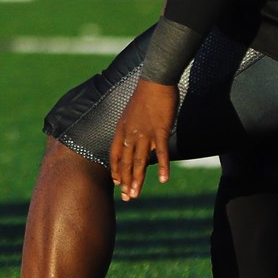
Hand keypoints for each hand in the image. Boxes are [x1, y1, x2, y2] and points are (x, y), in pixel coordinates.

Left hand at [109, 79, 177, 201]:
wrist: (155, 79)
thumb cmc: (146, 94)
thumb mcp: (131, 112)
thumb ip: (131, 128)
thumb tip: (135, 139)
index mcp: (122, 129)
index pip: (115, 154)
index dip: (116, 170)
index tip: (117, 183)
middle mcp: (130, 133)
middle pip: (126, 162)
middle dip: (126, 182)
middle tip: (127, 198)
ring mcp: (145, 133)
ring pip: (139, 161)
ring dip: (138, 180)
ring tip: (136, 195)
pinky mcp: (160, 130)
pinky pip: (161, 152)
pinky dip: (163, 167)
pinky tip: (163, 180)